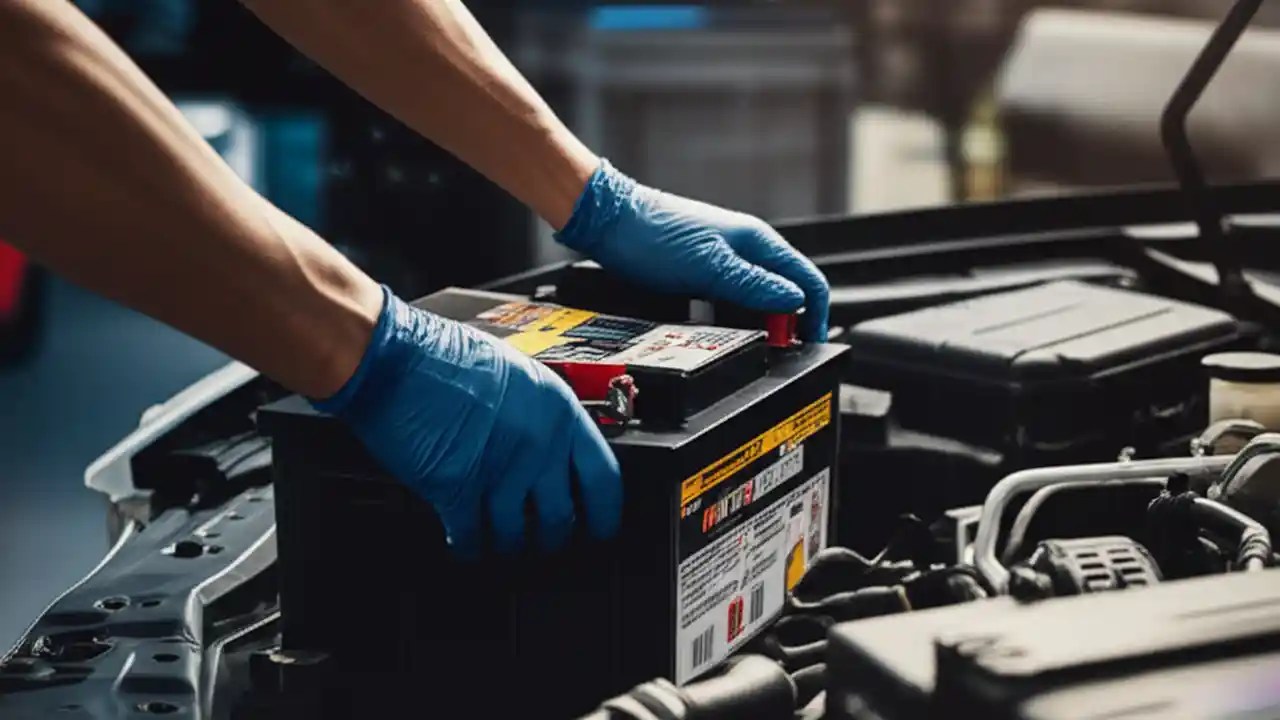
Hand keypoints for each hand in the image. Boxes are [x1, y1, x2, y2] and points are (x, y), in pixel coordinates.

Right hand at [310, 287, 622, 559]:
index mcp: (558, 412)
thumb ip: (538, 414)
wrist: (394, 355)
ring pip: (516, 537)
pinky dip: (467, 548)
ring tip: (498, 539)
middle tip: (542, 538)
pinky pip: (472, 540)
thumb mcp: (515, 373)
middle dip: (551, 537)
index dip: (606, 512)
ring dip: (506, 543)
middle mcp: (537, 446)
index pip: (604, 478)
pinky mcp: (457, 492)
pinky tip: (464, 542)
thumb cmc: (444, 352)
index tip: (602, 526)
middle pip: (561, 519)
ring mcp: (499, 473)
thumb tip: (547, 442)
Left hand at [554, 160, 830, 340]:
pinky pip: (730, 301)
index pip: (808, 279)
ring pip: (757, 299)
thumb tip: (795, 302)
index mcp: (758, 242)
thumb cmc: (652, 235)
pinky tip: (720, 330)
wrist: (607, 222)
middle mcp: (746, 250)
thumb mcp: (709, 267)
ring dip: (758, 322)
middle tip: (772, 351)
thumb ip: (754, 285)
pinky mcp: (703, 273)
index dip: (815, 315)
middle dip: (785, 323)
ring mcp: (724, 261)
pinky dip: (733, 319)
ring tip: (748, 343)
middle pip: (785, 292)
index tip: (808, 344)